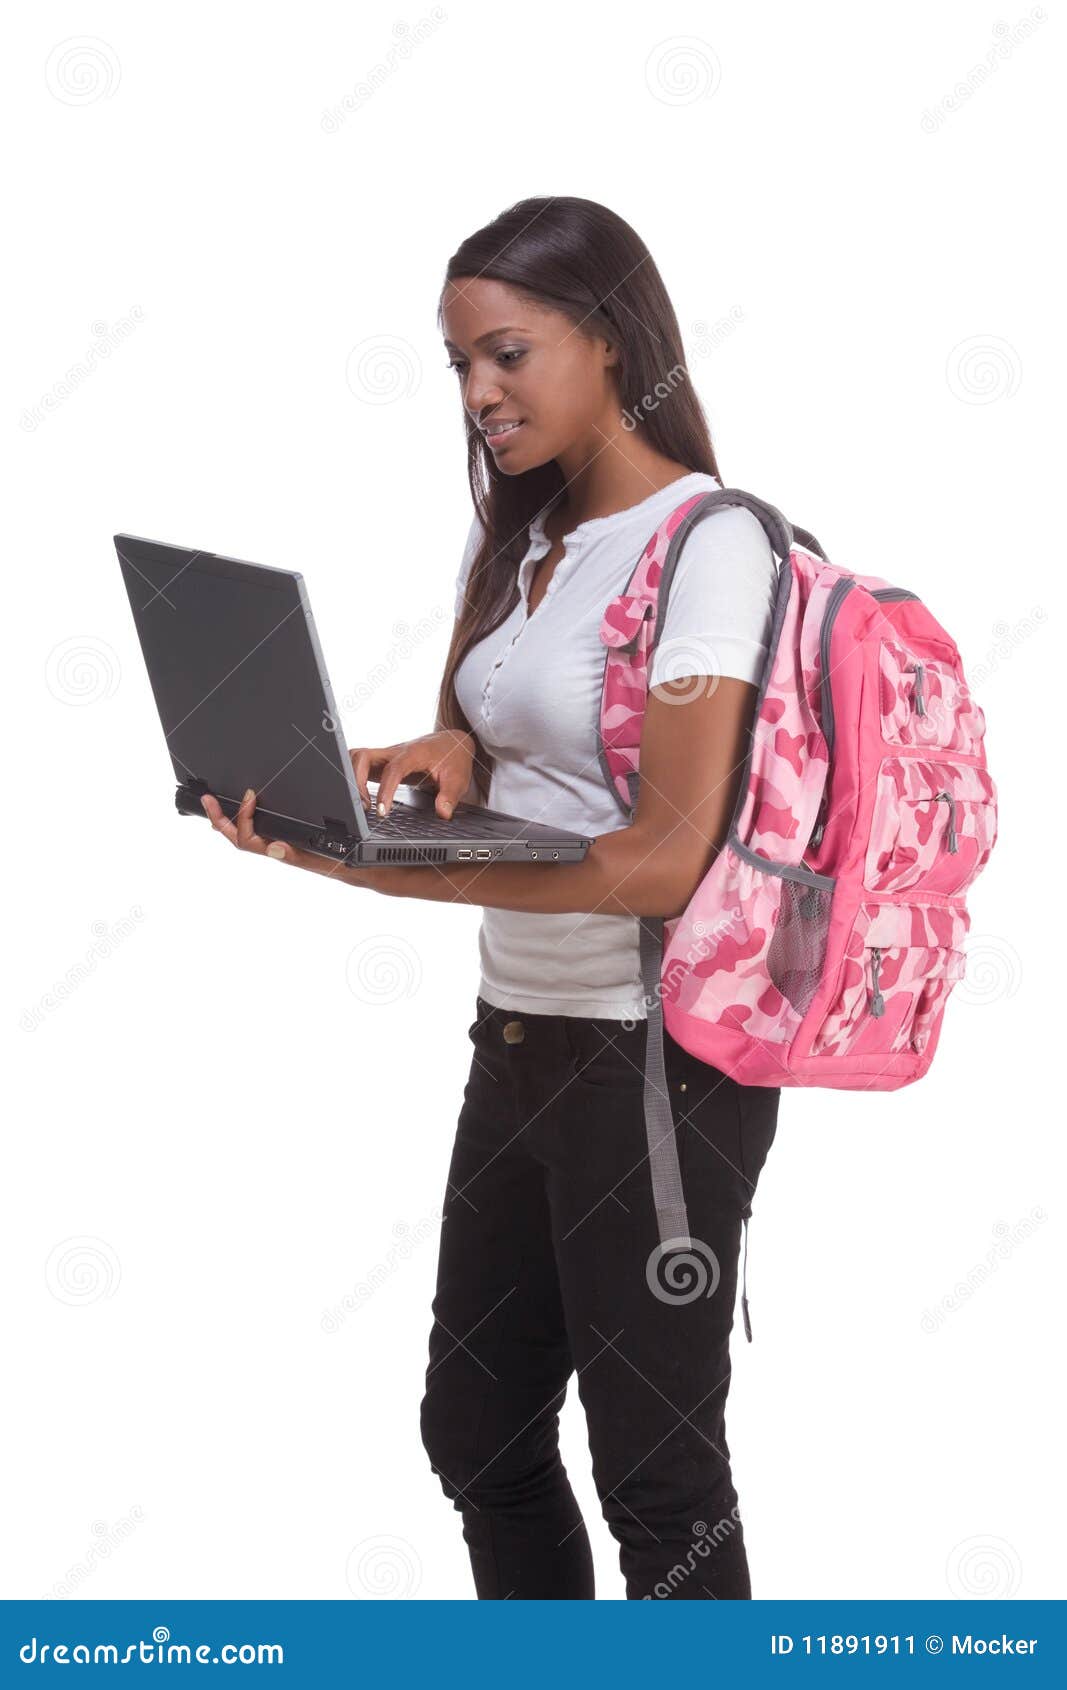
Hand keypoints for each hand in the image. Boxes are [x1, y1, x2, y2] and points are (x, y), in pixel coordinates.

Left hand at [199, 787, 372, 884]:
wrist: (358, 867)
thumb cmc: (341, 862)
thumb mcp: (321, 856)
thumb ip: (296, 854)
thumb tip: (273, 848)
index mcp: (279, 851)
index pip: (246, 838)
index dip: (241, 818)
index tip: (249, 795)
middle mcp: (274, 847)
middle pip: (236, 836)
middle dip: (219, 818)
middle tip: (207, 799)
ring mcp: (278, 843)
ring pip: (245, 833)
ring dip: (229, 818)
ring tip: (217, 802)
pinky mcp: (286, 837)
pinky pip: (259, 829)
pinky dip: (247, 817)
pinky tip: (248, 806)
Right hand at [349, 729, 474, 818]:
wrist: (451, 743)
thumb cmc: (453, 758)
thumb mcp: (458, 778)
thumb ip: (450, 796)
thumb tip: (443, 813)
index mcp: (414, 753)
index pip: (393, 768)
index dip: (385, 789)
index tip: (382, 811)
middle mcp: (396, 751)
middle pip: (363, 756)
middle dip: (356, 781)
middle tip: (366, 807)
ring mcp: (386, 755)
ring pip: (356, 757)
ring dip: (352, 778)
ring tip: (363, 804)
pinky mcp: (382, 761)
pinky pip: (360, 764)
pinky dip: (354, 778)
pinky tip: (363, 798)